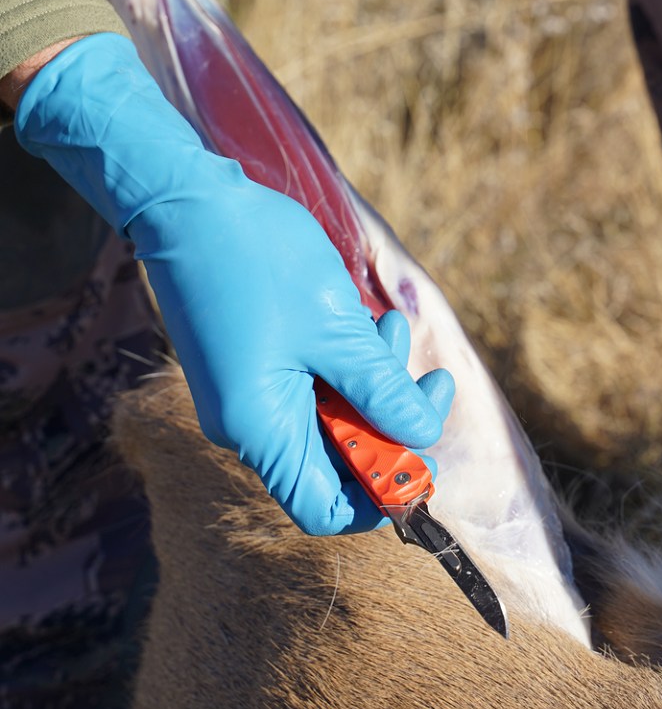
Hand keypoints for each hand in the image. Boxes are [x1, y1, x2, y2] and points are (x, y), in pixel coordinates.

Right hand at [15, 33, 454, 534]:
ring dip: (370, 379)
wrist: (188, 199)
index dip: (381, 493)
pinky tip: (361, 319)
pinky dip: (343, 361)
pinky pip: (307, 384)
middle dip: (388, 419)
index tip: (425, 449)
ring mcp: (243, 392)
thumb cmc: (261, 261)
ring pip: (327, 415)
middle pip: (333, 460)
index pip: (325, 508)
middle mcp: (245, 423)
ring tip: (391, 324)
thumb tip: (422, 438)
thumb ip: (382, 393)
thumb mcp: (337, 329)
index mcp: (260, 430)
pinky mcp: (247, 361)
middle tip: (426, 372)